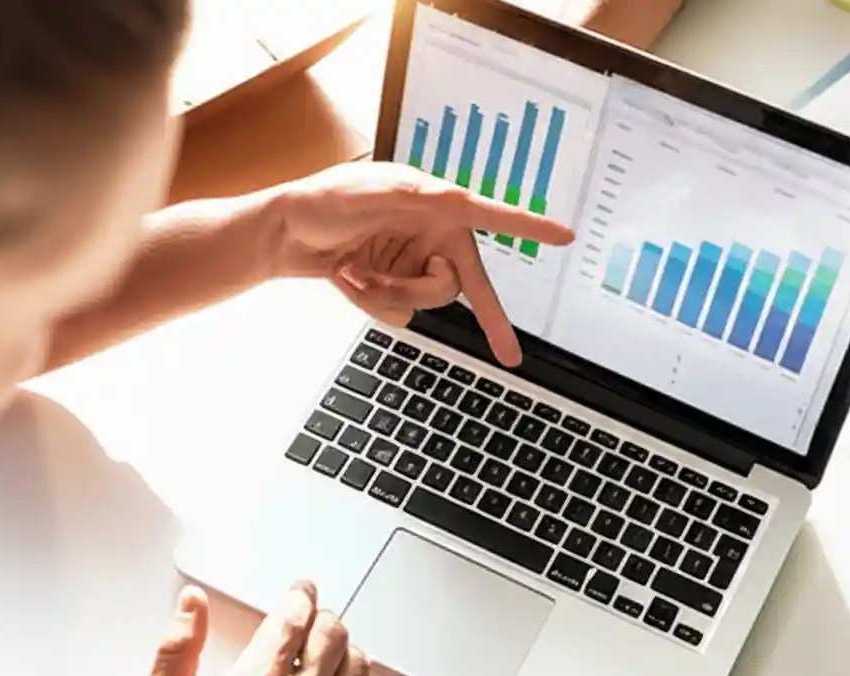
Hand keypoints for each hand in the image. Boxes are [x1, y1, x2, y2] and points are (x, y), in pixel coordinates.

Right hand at [138, 582, 371, 675]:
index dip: (301, 596)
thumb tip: (192, 605)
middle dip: (322, 619)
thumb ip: (177, 649)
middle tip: (311, 616)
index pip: (295, 617)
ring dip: (344, 652)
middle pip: (334, 636)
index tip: (302, 590)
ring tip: (328, 649)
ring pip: (358, 668)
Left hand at [272, 161, 574, 365]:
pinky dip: (371, 302)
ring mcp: (416, 264)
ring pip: (428, 304)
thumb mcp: (372, 188)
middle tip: (367, 276)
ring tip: (350, 271)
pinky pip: (402, 313)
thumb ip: (417, 194)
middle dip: (411, 287)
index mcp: (438, 206)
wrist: (285, 234)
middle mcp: (434, 236)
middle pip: (457, 284)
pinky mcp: (398, 287)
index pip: (492, 216)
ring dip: (384, 293)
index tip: (564, 236)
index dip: (530, 225)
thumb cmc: (325, 200)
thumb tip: (454, 196)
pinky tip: (348, 278)